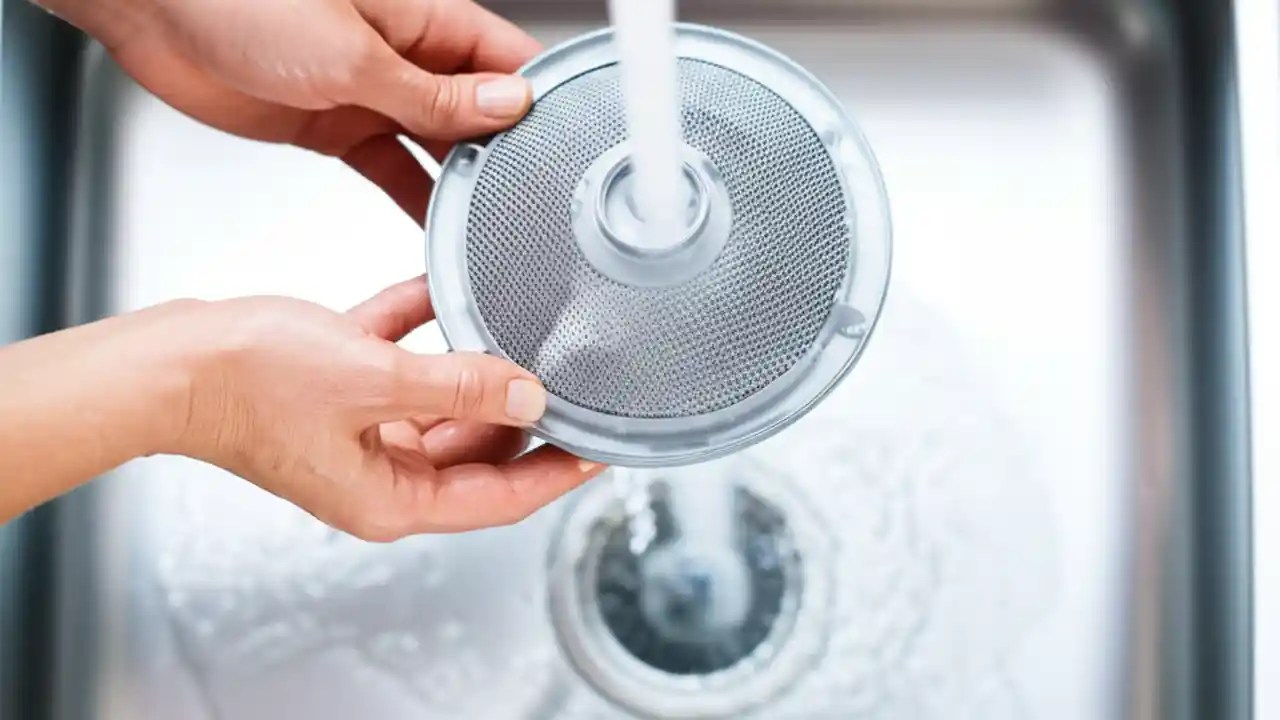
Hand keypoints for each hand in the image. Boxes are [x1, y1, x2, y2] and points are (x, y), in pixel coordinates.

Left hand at [50, 0, 540, 222]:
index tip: (567, 144)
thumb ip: (431, 92)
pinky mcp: (336, 126)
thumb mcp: (354, 55)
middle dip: (505, 151)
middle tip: (529, 199)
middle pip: (478, 110)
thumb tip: (507, 107)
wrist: (154, 13)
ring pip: (438, 145)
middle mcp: (405, 56)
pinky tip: (436, 228)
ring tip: (490, 225)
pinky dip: (413, 199)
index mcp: (423, 20)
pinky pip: (392, 168)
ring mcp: (372, 92)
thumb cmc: (242, 0)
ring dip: (461, 182)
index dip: (539, 101)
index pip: (507, 61)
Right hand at [167, 277, 604, 539]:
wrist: (164, 360)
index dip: (557, 471)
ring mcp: (358, 433)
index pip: (501, 496)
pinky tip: (443, 290)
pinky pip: (399, 361)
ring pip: (442, 404)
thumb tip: (529, 392)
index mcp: (391, 498)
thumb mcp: (373, 380)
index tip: (602, 447)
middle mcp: (379, 473)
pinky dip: (421, 329)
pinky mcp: (337, 391)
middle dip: (522, 412)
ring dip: (474, 367)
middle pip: (477, 449)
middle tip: (570, 374)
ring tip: (520, 330)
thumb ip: (461, 384)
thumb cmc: (245, 385)